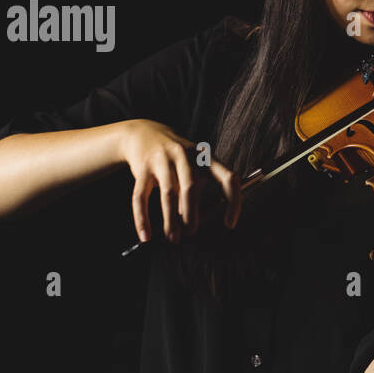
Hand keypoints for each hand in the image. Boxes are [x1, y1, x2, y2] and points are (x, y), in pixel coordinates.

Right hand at [118, 119, 242, 243]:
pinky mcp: (142, 169)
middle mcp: (185, 156)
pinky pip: (141, 197)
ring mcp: (162, 160)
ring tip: (173, 238)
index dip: (233, 202)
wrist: (144, 133)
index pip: (228, 178)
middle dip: (192, 214)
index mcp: (206, 157)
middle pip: (191, 187)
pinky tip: (145, 235)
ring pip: (168, 194)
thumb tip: (200, 221)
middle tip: (192, 233)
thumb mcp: (195, 164)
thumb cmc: (178, 157)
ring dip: (170, 220)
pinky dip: (142, 219)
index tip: (230, 224)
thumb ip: (201, 188)